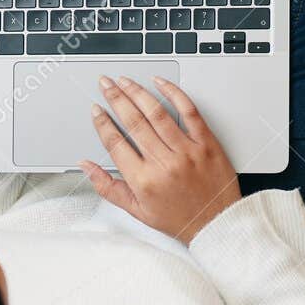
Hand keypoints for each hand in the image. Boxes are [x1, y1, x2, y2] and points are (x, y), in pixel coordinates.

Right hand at [81, 75, 241, 243]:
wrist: (217, 224)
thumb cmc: (179, 218)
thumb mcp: (137, 210)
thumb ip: (109, 187)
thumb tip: (87, 166)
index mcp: (144, 180)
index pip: (115, 143)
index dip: (102, 123)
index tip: (96, 110)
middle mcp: (164, 163)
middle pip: (133, 122)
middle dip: (114, 98)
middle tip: (105, 84)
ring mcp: (187, 151)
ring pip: (156, 113)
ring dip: (137, 92)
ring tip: (125, 80)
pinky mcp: (207, 143)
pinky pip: (189, 111)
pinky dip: (173, 93)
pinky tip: (160, 82)